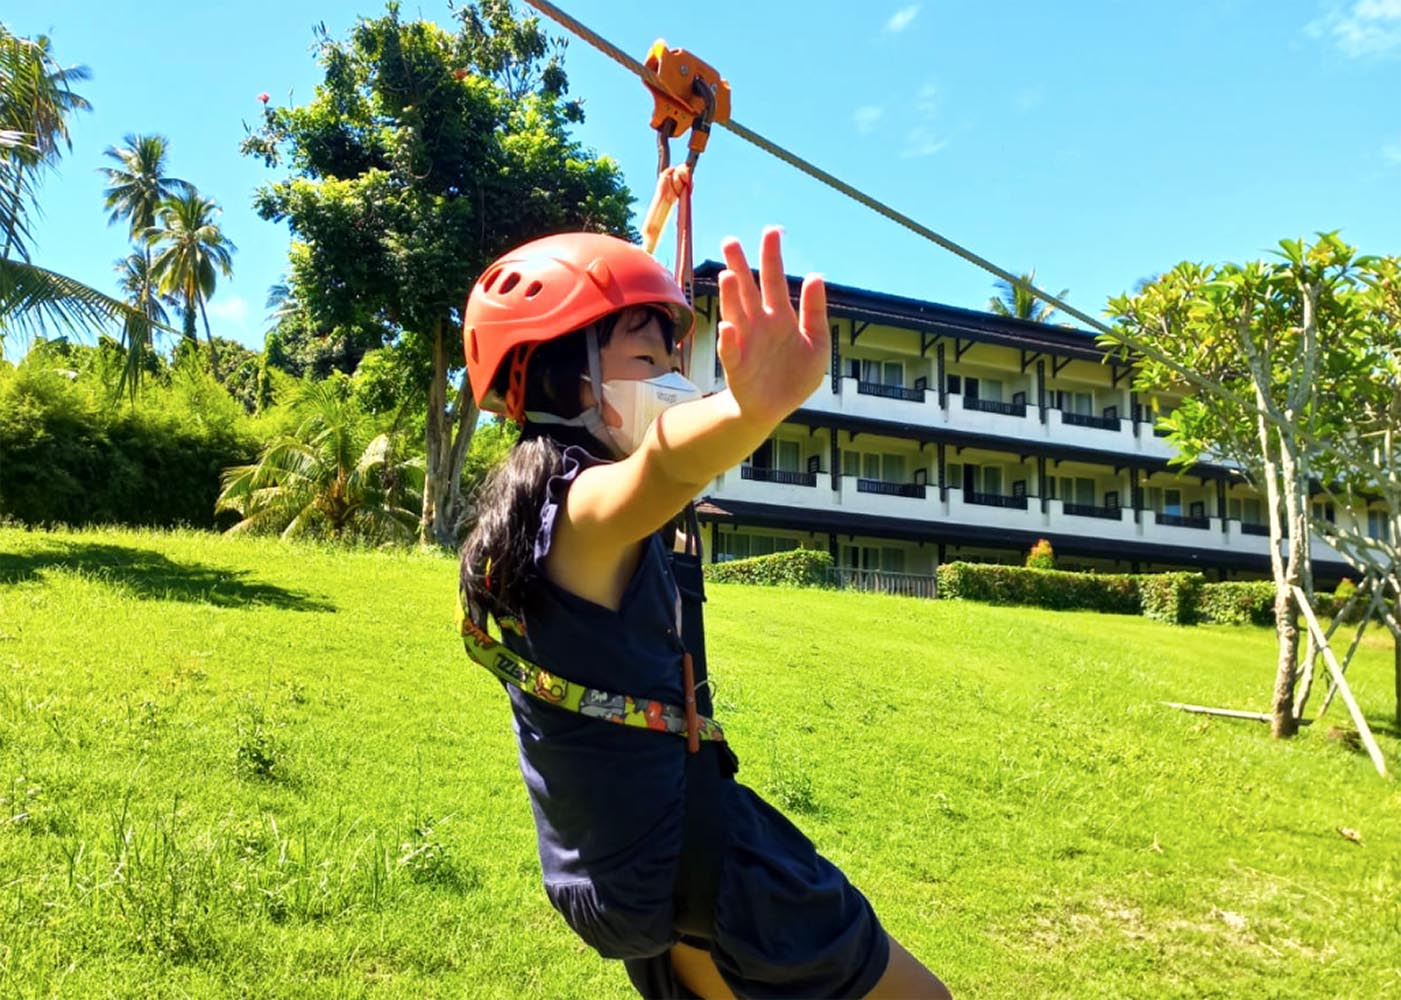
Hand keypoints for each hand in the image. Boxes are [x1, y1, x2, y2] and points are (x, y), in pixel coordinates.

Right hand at [716, 227, 828, 428]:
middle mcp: (758, 324)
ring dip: (730, 296)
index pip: (775, 280)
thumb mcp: (818, 344)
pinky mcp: (737, 365)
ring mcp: (745, 342)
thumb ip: (816, 312)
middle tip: (731, 241)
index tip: (771, 231)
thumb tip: (816, 276)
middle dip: (739, 265)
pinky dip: (729, 339)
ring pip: (735, 313)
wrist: (774, 408)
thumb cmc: (795, 375)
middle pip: (747, 290)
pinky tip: (728, 326)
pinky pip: (731, 350)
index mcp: (780, 316)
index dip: (772, 257)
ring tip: (728, 275)